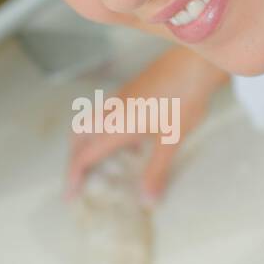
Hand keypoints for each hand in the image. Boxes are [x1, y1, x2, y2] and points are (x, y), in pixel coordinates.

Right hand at [64, 47, 228, 204]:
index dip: (74, 177)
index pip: (84, 156)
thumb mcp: (171, 140)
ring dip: (87, 143)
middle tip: (80, 179)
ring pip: (89, 122)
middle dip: (74, 158)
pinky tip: (128, 141)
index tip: (69, 196)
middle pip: (78, 136)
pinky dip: (104, 131)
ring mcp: (120, 99)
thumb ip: (156, 171)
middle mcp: (111, 112)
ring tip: (100, 162)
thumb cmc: (184, 99)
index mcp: (116, 126)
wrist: (194, 62)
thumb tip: (147, 201)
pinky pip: (106, 114)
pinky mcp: (130, 91)